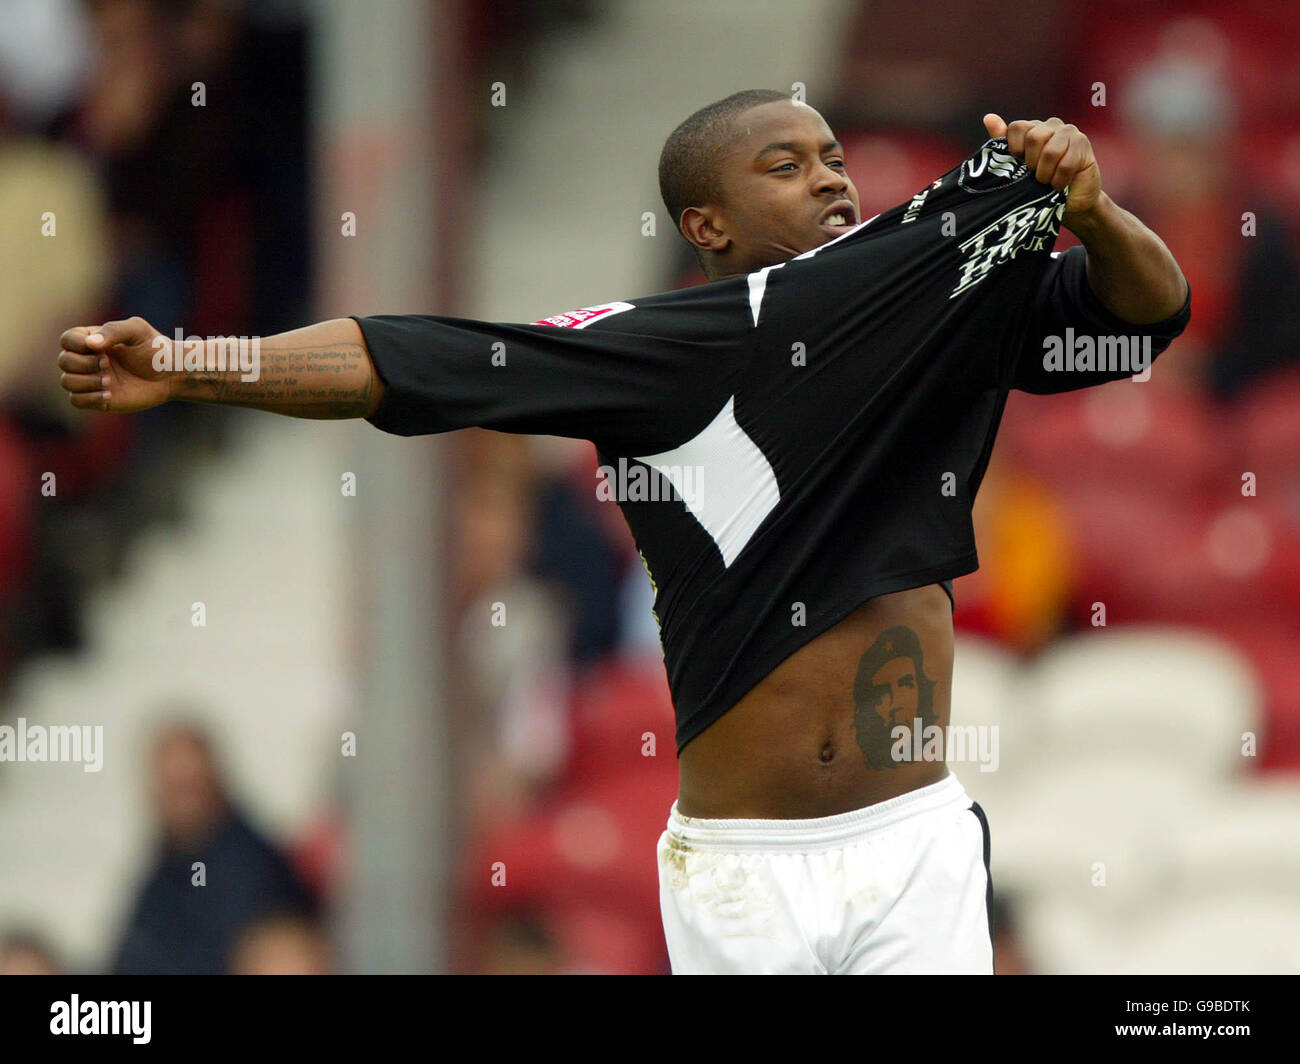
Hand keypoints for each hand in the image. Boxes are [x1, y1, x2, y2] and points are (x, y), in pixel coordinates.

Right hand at [58, 317, 173, 412]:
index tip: (101, 349)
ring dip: (86, 382)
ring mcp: (92, 380)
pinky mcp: (98, 399)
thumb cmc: (155, 349)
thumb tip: (90, 344)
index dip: (77, 345)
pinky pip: (76, 401)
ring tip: (110, 382)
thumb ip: (113, 331)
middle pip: (64, 362)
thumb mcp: (137, 330)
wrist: (171, 375)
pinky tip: (110, 395)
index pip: (66, 340)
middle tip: (108, 365)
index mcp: (92, 339)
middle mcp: (87, 359)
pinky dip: (89, 398)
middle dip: (83, 364)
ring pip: (67, 382)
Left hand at [982, 113, 1101, 222]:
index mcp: (1033, 129)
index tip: (1021, 166)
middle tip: (1036, 176)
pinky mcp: (1083, 144)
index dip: (1015, 150)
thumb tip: (988, 117)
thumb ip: (1002, 143)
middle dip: (1031, 164)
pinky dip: (1059, 181)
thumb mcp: (1018, 167)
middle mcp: (1051, 125)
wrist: (1070, 202)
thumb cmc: (1041, 186)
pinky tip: (1060, 185)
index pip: (1017, 128)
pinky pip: (1065, 164)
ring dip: (1045, 174)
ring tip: (1047, 182)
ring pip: (1050, 152)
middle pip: (1033, 137)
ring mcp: (1069, 132)